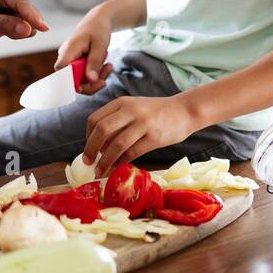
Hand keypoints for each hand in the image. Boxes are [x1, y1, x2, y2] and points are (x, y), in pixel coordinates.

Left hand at [0, 0, 48, 67]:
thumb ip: (4, 25)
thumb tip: (27, 28)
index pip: (20, 1)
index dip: (32, 15)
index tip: (43, 27)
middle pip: (28, 10)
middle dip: (30, 22)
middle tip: (32, 34)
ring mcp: (12, 7)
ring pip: (29, 20)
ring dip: (23, 30)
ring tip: (5, 34)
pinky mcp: (13, 19)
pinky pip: (25, 28)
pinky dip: (19, 34)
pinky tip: (7, 35)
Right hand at [55, 6, 113, 95]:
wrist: (98, 20)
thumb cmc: (98, 28)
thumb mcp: (100, 45)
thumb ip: (95, 62)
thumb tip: (91, 80)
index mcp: (69, 50)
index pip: (61, 71)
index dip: (71, 82)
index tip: (89, 84)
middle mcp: (66, 56)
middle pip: (71, 80)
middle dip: (90, 83)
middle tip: (105, 79)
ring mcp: (70, 60)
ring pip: (79, 79)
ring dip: (95, 78)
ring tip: (108, 67)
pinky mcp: (76, 62)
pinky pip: (83, 74)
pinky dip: (95, 73)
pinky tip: (105, 66)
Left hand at [82, 95, 198, 176]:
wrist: (184, 111)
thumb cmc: (156, 112)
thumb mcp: (134, 108)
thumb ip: (117, 121)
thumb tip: (98, 145)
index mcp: (122, 102)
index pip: (95, 119)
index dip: (88, 137)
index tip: (89, 149)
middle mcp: (130, 110)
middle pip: (102, 130)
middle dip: (91, 149)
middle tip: (88, 162)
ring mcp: (143, 123)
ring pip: (116, 144)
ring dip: (105, 160)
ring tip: (99, 170)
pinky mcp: (154, 137)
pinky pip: (132, 152)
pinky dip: (121, 162)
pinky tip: (117, 168)